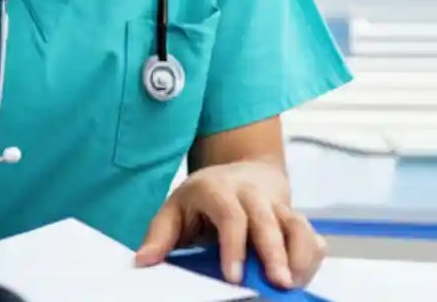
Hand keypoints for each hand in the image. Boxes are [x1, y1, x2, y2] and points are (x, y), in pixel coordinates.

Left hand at [135, 161, 326, 288]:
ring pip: (298, 226)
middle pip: (268, 222)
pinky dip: (311, 258)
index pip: (230, 216)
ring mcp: (278, 206)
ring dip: (299, 257)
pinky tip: (300, 276)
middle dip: (274, 254)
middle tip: (277, 284)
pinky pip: (312, 237)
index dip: (234, 246)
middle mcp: (253, 195)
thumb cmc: (205, 196)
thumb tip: (143, 260)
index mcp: (218, 190)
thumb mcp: (176, 207)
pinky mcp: (296, 219)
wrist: (244, 171)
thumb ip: (160, 235)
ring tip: (291, 284)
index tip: (233, 277)